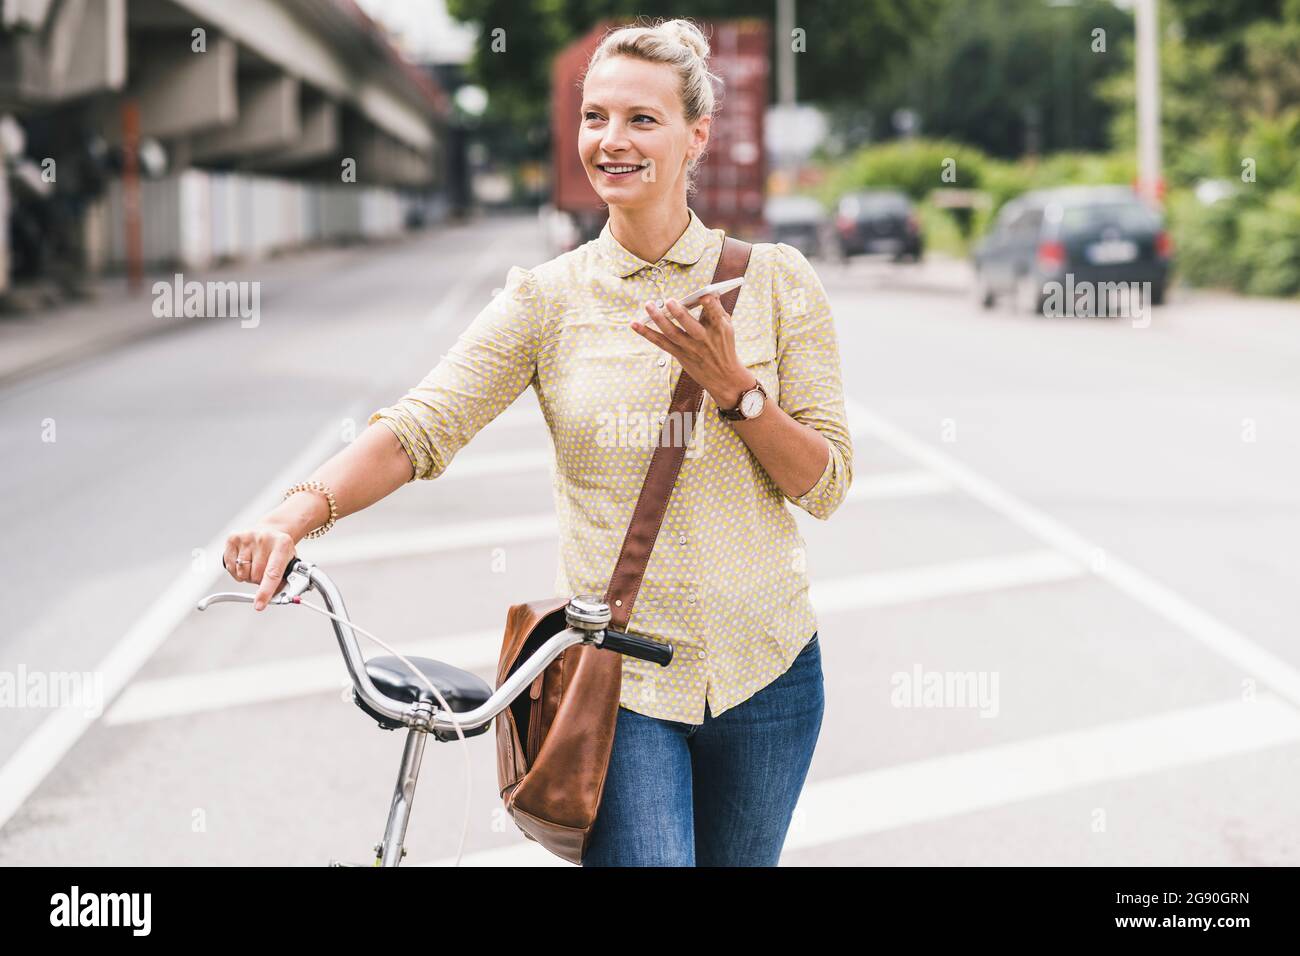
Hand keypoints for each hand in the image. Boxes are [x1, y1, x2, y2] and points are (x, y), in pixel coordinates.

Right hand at [223, 522, 297, 610]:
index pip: (272, 573)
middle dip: (260, 582)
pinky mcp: (233, 538)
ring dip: (248, 576)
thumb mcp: (290, 561)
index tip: (260, 605)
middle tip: (265, 573)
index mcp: (282, 544)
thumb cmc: (279, 549)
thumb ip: (286, 579)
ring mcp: (247, 537)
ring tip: (255, 565)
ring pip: (242, 574)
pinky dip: (237, 571)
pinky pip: (230, 568)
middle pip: (256, 577)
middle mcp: (264, 538)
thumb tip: (278, 597)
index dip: (265, 591)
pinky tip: (245, 561)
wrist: (270, 530)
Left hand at [631, 293, 754, 408]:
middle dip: (679, 314)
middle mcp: (703, 339)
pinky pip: (661, 343)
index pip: (715, 315)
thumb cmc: (724, 347)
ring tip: (649, 305)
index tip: (705, 296)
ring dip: (658, 319)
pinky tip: (635, 324)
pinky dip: (647, 333)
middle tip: (669, 301)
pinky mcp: (679, 354)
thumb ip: (717, 309)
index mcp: (719, 329)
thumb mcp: (727, 327)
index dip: (710, 306)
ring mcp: (690, 348)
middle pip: (690, 326)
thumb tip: (710, 292)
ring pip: (672, 333)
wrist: (723, 377)